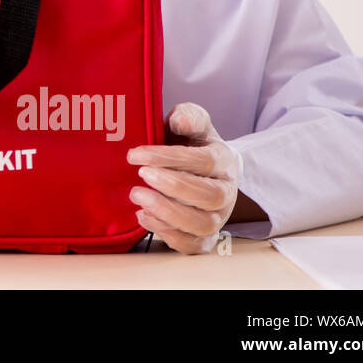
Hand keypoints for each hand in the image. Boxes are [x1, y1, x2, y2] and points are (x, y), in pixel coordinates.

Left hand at [126, 102, 240, 254]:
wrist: (200, 171)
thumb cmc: (190, 145)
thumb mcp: (192, 124)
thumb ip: (188, 117)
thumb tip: (179, 121)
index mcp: (223, 161)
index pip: (203, 161)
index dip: (168, 158)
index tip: (136, 154)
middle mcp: (225, 193)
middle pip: (208, 195)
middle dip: (171, 186)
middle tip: (140, 175)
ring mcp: (217, 219)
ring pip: (201, 225)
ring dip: (167, 212)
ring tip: (137, 196)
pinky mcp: (203, 238)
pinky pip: (191, 245)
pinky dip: (167, 234)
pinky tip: (143, 216)